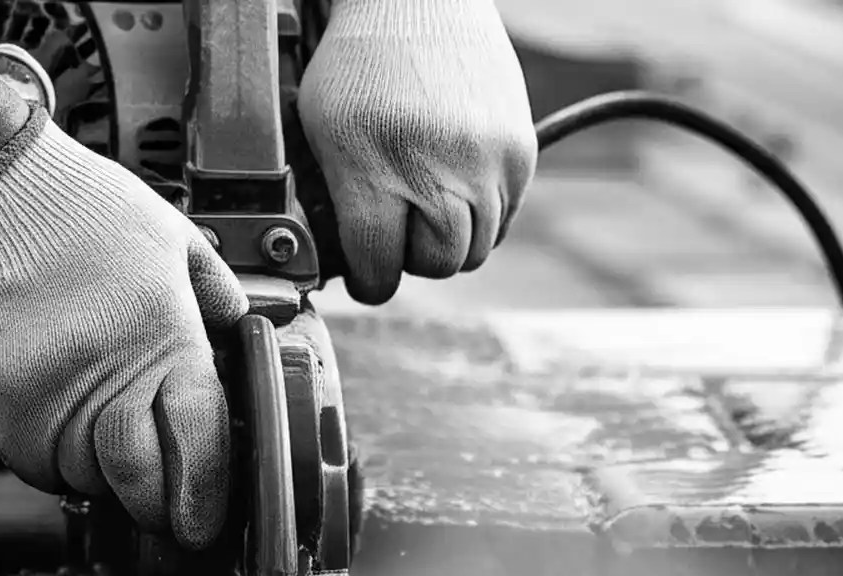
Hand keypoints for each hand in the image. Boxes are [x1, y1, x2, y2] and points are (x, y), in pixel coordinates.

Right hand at [0, 109, 248, 548]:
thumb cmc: (86, 209)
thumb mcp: (179, 241)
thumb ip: (218, 297)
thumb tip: (245, 336)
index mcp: (168, 338)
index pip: (199, 442)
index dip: (206, 493)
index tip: (208, 521)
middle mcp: (110, 376)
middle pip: (142, 483)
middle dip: (160, 507)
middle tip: (169, 509)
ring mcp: (50, 395)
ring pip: (88, 481)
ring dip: (109, 479)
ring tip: (116, 444)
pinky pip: (37, 469)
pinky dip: (60, 466)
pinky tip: (73, 432)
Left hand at [298, 0, 538, 303]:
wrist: (421, 2)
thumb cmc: (360, 66)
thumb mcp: (321, 130)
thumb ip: (335, 201)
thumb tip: (345, 265)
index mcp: (373, 168)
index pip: (379, 269)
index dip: (369, 280)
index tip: (366, 276)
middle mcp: (437, 171)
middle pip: (436, 265)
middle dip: (413, 256)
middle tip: (398, 231)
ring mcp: (487, 164)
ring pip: (476, 250)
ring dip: (451, 239)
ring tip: (428, 201)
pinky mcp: (521, 154)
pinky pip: (505, 219)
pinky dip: (481, 213)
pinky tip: (457, 180)